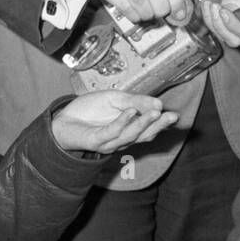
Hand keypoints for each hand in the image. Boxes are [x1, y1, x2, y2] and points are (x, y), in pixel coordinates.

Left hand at [50, 90, 177, 154]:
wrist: (64, 118)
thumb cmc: (90, 110)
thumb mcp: (116, 99)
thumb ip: (135, 101)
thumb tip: (158, 104)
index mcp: (129, 128)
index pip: (149, 128)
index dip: (163, 123)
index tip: (175, 115)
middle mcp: (122, 138)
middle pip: (144, 134)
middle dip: (159, 126)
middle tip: (172, 116)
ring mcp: (110, 141)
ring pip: (130, 135)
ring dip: (144, 123)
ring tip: (156, 112)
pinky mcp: (96, 141)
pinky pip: (111, 133)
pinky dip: (122, 122)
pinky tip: (130, 112)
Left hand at [200, 0, 239, 46]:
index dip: (234, 26)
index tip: (224, 11)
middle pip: (234, 39)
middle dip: (220, 27)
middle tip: (215, 8)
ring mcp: (239, 17)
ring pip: (223, 33)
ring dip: (212, 22)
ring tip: (209, 4)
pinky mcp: (228, 10)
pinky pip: (216, 22)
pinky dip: (208, 16)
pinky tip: (206, 3)